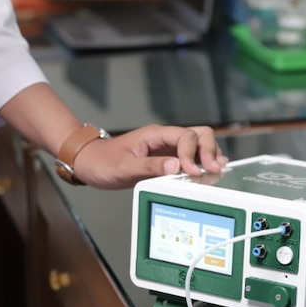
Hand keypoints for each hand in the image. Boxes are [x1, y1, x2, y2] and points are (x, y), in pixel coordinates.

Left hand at [71, 125, 227, 189]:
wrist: (90, 163)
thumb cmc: (103, 162)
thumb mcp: (124, 167)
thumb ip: (150, 167)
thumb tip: (175, 166)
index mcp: (155, 135)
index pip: (185, 136)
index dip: (192, 154)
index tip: (191, 171)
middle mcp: (164, 138)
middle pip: (199, 134)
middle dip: (209, 150)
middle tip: (212, 169)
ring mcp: (167, 148)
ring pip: (198, 143)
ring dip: (208, 155)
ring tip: (215, 171)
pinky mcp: (166, 159)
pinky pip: (190, 156)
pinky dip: (201, 163)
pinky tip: (206, 172)